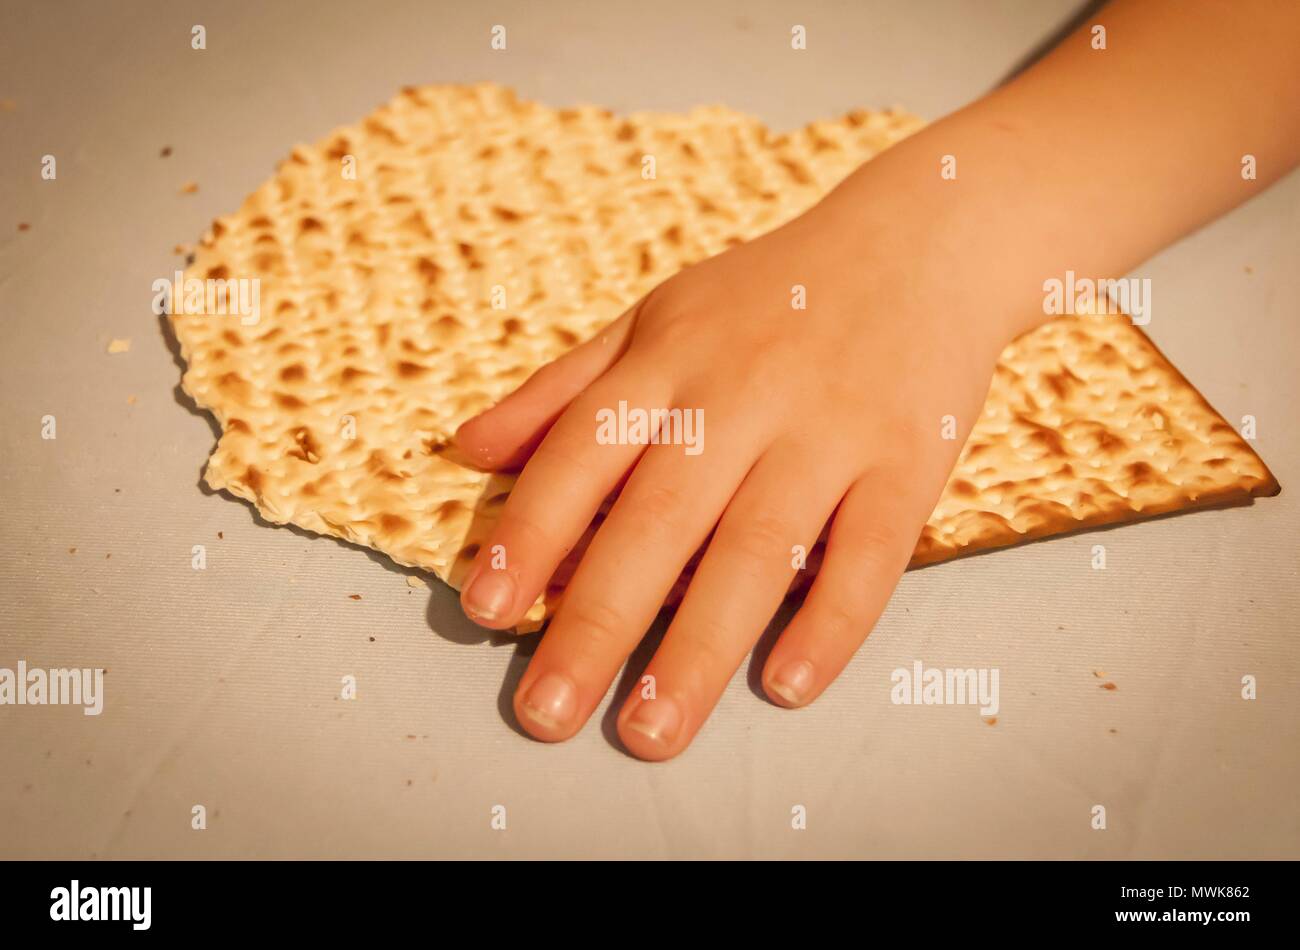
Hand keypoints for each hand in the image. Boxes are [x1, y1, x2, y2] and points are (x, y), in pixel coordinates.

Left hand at [454, 196, 1015, 760]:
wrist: (921, 242)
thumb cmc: (769, 295)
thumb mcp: (656, 316)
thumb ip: (563, 387)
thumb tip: (467, 449)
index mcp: (669, 362)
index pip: (581, 455)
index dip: (527, 533)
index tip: (482, 610)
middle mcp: (742, 398)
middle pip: (658, 522)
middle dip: (596, 624)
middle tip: (545, 713)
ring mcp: (829, 432)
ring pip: (756, 553)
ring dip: (700, 650)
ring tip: (650, 732)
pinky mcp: (908, 461)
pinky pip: (870, 554)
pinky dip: (831, 622)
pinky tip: (788, 687)